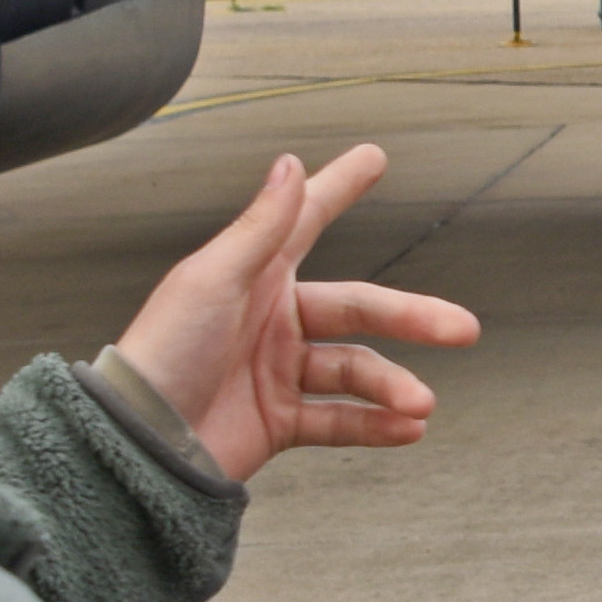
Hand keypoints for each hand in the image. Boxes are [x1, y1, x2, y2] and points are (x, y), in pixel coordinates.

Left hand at [118, 145, 482, 473]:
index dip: (339, 188)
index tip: (373, 159)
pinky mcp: (278, 420)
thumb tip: (290, 165)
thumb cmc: (161, 354)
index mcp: (253, 276)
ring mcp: (277, 371)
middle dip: (413, 318)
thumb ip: (260, 227)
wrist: (139, 441)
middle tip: (462, 327)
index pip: (306, 221)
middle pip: (358, 310)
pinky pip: (338, 421)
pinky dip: (374, 427)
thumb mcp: (212, 281)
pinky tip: (405, 429)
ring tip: (420, 405)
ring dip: (392, 388)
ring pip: (354, 371)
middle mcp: (271, 319)